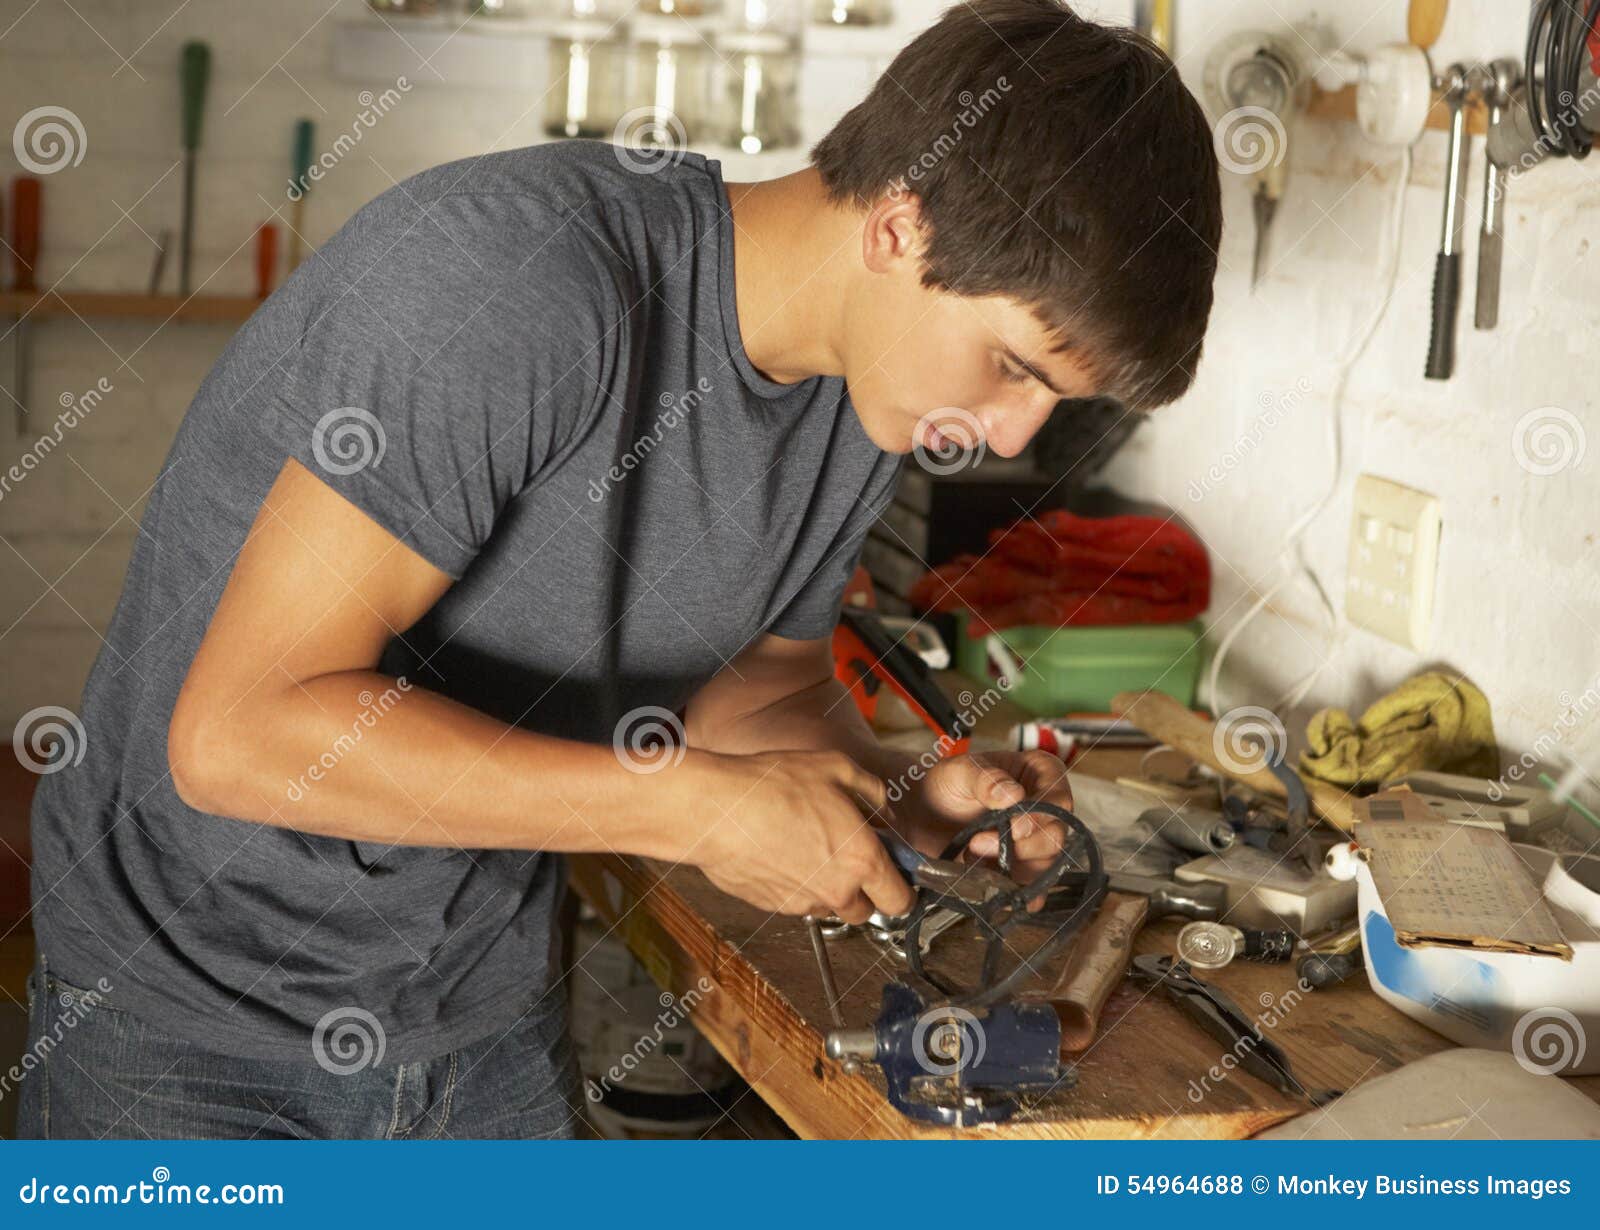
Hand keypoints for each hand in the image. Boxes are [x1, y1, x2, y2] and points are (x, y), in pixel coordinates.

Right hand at [683, 749, 914, 924]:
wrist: (715, 810)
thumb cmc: (771, 786)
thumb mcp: (836, 768)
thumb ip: (873, 791)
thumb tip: (885, 810)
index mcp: (862, 859)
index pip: (901, 900)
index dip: (901, 888)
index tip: (894, 874)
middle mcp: (836, 889)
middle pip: (867, 912)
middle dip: (864, 890)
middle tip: (848, 857)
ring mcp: (803, 903)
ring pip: (830, 908)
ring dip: (828, 888)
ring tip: (808, 848)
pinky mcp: (774, 907)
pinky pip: (798, 904)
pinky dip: (797, 886)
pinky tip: (783, 853)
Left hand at [898, 750, 1075, 885]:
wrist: (922, 813)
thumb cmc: (946, 784)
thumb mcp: (960, 771)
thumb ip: (985, 779)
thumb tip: (1012, 794)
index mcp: (1040, 774)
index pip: (1058, 798)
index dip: (1041, 816)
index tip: (1016, 827)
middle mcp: (1045, 808)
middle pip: (1054, 836)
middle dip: (1019, 846)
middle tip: (978, 843)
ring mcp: (1036, 841)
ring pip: (1046, 865)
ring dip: (1011, 868)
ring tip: (973, 855)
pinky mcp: (1023, 869)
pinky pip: (1032, 888)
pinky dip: (1014, 891)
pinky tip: (996, 889)